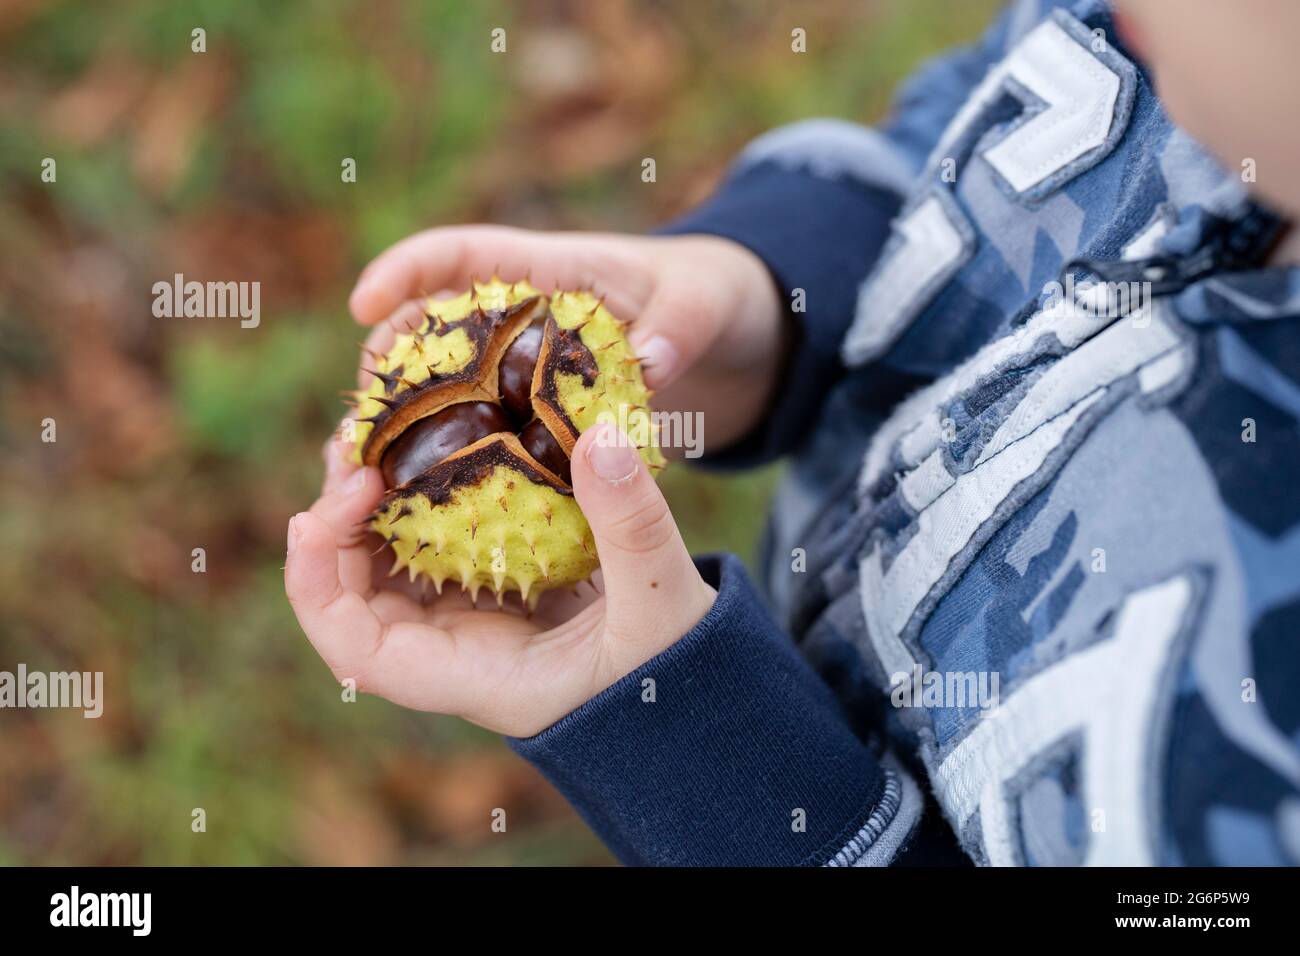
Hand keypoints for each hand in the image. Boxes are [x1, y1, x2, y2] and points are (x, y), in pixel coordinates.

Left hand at [287, 422, 716, 736]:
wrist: (701, 688)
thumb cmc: (677, 673)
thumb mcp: (663, 605)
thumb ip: (634, 527)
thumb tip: (599, 436)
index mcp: (475, 677)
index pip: (356, 651)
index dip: (313, 584)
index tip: (315, 514)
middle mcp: (457, 651)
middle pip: (355, 592)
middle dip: (336, 520)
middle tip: (356, 443)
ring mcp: (475, 617)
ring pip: (391, 562)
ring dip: (374, 501)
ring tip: (380, 430)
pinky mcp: (501, 585)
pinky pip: (439, 539)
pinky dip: (426, 493)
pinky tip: (438, 443)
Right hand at [347, 226, 785, 454]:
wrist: (729, 341)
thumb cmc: (711, 299)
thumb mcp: (707, 303)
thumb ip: (681, 326)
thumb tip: (653, 364)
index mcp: (546, 271)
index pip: (459, 255)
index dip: (405, 272)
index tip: (361, 304)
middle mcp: (516, 321)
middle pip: (425, 331)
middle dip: (382, 368)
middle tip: (358, 422)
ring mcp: (520, 373)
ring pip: (442, 392)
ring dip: (403, 429)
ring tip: (371, 477)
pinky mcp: (535, 419)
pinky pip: (486, 440)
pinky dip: (457, 469)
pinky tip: (434, 514)